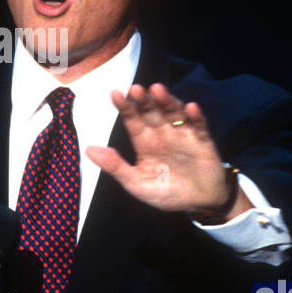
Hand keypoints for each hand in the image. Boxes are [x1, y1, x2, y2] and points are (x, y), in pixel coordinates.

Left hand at [85, 83, 243, 218]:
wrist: (199, 204)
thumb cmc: (166, 192)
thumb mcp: (137, 184)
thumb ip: (115, 166)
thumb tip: (88, 149)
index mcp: (145, 141)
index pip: (132, 120)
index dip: (125, 107)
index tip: (115, 94)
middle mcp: (162, 133)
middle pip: (152, 111)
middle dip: (143, 100)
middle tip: (135, 89)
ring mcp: (183, 134)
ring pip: (174, 113)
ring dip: (167, 101)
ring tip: (157, 90)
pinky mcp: (202, 141)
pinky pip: (199, 126)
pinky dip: (195, 117)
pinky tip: (191, 108)